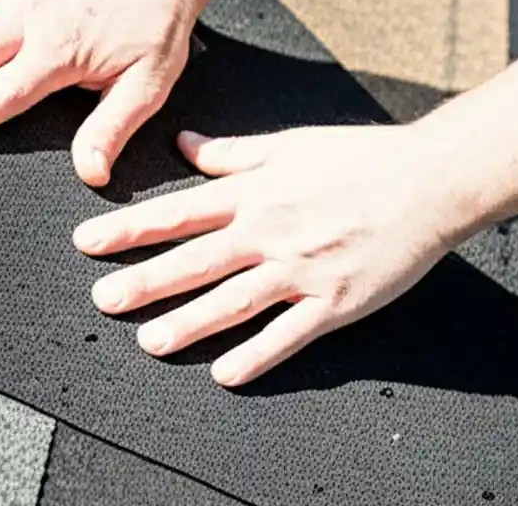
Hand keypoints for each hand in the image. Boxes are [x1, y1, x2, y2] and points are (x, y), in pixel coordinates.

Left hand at [72, 124, 481, 385]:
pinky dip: (257, 356)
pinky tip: (225, 374)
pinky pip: (288, 335)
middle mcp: (270, 232)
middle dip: (144, 282)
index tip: (88, 242)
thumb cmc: (361, 157)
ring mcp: (301, 270)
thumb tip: (184, 145)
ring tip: (148, 341)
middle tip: (102, 301)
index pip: (178, 211)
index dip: (128, 228)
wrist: (430, 179)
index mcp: (255, 192)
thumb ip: (231, 153)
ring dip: (187, 323)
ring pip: (232, 302)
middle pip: (195, 260)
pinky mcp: (334, 302)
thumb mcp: (289, 143)